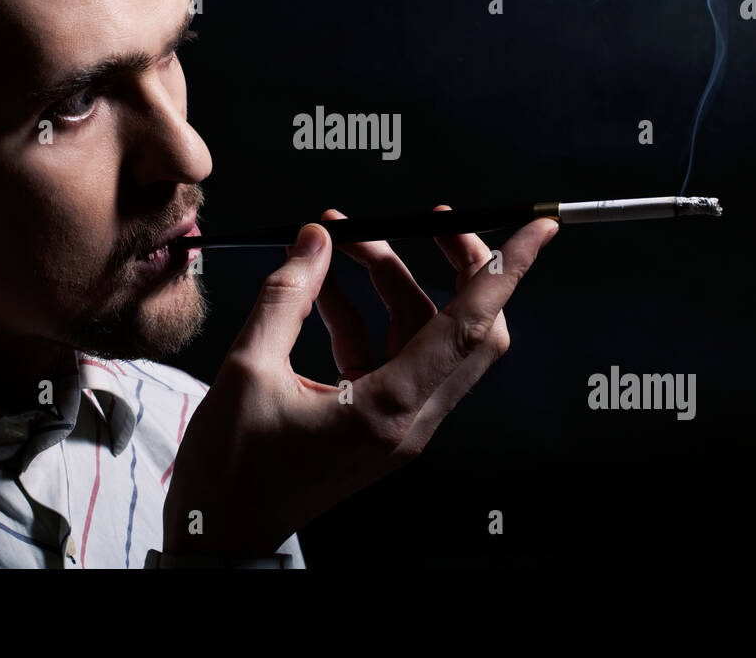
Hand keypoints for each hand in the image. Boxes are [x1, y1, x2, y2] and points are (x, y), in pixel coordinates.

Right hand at [161, 206, 557, 554]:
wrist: (220, 534)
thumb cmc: (231, 472)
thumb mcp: (248, 369)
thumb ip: (287, 297)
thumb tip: (317, 238)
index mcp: (388, 411)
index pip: (470, 326)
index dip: (506, 271)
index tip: (535, 230)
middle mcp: (408, 419)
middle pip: (467, 329)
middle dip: (456, 266)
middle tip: (430, 221)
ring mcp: (397, 423)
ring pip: (426, 335)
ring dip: (392, 282)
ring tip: (341, 239)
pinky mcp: (377, 422)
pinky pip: (390, 353)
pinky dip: (364, 314)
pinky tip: (323, 286)